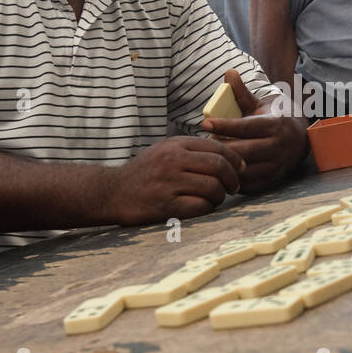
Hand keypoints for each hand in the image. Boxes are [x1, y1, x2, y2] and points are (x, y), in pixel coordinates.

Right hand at [111, 133, 246, 222]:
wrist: (111, 191)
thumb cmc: (144, 172)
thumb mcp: (165, 150)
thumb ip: (192, 150)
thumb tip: (228, 156)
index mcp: (175, 145)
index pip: (217, 147)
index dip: (235, 159)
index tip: (240, 169)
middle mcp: (172, 160)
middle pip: (219, 166)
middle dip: (233, 178)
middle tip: (233, 186)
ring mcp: (169, 183)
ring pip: (213, 187)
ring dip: (220, 196)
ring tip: (216, 198)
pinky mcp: (165, 205)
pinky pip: (200, 206)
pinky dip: (207, 207)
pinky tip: (202, 206)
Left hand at [201, 69, 306, 192]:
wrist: (301, 139)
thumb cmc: (275, 118)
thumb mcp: (260, 104)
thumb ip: (242, 93)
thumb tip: (228, 72)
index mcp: (275, 124)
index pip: (246, 127)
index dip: (224, 125)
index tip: (205, 123)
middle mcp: (279, 146)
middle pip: (243, 151)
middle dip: (221, 148)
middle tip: (203, 144)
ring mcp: (278, 165)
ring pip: (246, 170)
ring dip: (226, 164)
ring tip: (212, 157)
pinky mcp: (274, 179)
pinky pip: (250, 184)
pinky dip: (235, 178)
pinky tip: (224, 169)